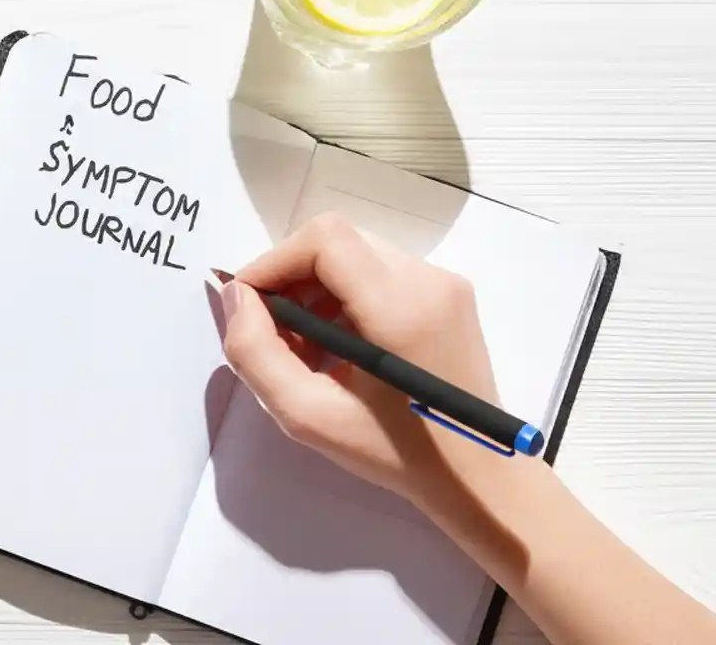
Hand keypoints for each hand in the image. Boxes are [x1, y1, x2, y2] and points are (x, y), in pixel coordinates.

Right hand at [220, 212, 501, 505]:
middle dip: (291, 279)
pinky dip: (345, 301)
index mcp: (399, 308)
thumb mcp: (308, 415)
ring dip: (316, 292)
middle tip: (273, 335)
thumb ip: (256, 353)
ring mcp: (444, 284)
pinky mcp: (449, 295)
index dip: (274, 261)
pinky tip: (337, 350)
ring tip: (304, 351)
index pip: (325, 239)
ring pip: (356, 257)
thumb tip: (237, 297)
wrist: (478, 475)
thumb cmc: (394, 453)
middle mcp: (427, 280)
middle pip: (337, 243)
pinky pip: (380, 274)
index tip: (250, 304)